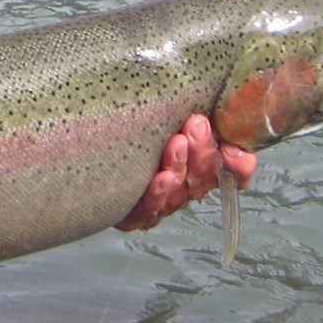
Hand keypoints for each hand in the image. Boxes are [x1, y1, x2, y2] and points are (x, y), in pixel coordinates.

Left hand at [114, 112, 255, 231]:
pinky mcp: (130, 214)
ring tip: (176, 143)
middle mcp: (180, 185)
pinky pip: (148, 210)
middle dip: (203, 154)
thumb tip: (225, 117)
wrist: (83, 135)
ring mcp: (157, 201)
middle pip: (204, 180)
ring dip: (182, 168)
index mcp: (196, 162)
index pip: (231, 173)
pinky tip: (160, 177)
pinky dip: (158, 193)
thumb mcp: (168, 108)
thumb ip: (197, 110)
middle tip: (197, 126)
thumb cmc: (131, 116)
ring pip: (180, 194)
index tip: (234, 151)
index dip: (239, 169)